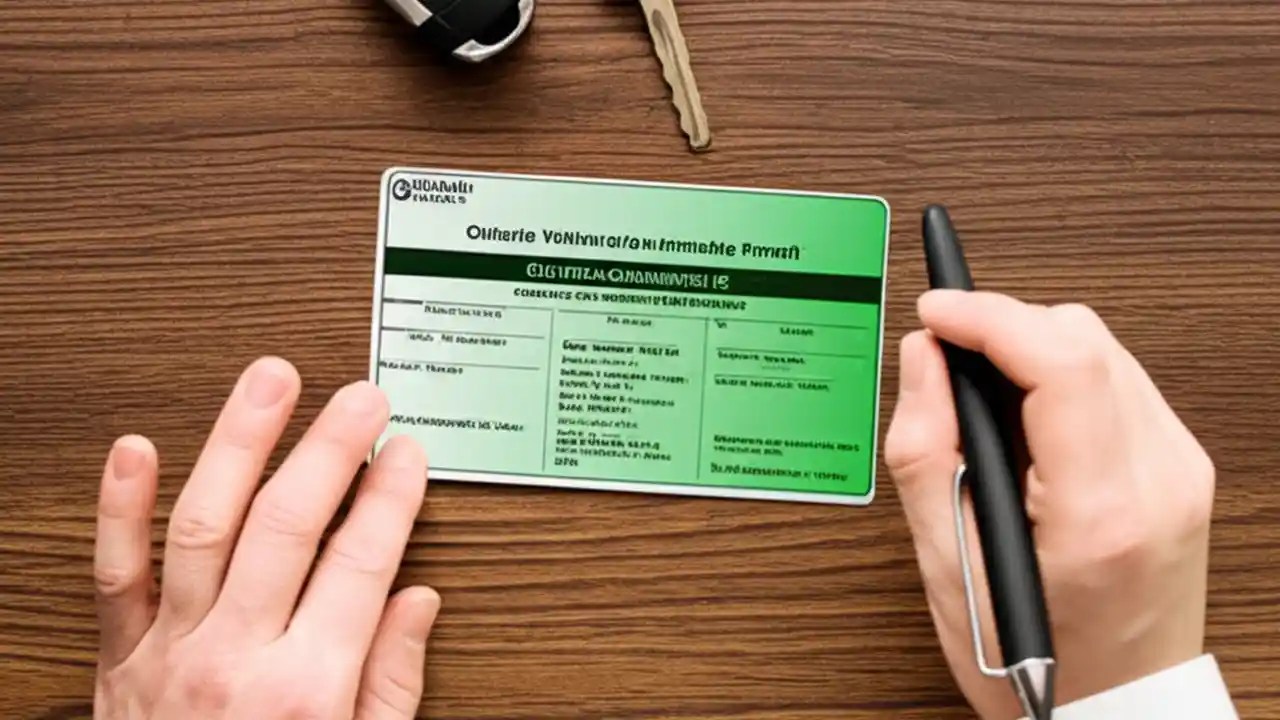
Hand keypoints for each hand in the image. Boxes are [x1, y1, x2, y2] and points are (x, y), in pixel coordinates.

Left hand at [93, 358, 437, 719]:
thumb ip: (391, 683)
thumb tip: (416, 602)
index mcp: (308, 688)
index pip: (361, 561)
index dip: (391, 497)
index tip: (408, 453)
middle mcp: (238, 657)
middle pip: (290, 525)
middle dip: (332, 449)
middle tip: (360, 398)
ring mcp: (173, 649)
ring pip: (208, 524)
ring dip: (240, 443)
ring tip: (270, 383)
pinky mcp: (122, 654)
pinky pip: (114, 572)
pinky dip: (121, 507)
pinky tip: (138, 449)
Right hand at [885, 291, 1213, 718]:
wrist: (1117, 705)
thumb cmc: (1037, 656)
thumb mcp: (951, 568)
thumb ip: (928, 452)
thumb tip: (926, 360)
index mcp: (1100, 512)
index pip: (1060, 362)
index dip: (988, 316)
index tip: (938, 311)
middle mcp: (1160, 480)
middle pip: (1084, 338)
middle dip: (1005, 328)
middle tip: (949, 358)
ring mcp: (1181, 470)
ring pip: (1104, 348)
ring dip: (1033, 350)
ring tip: (985, 400)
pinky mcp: (1183, 467)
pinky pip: (1120, 381)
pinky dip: (1063, 378)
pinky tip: (1029, 421)